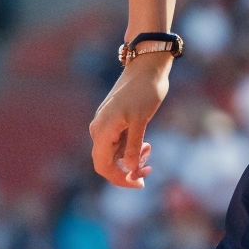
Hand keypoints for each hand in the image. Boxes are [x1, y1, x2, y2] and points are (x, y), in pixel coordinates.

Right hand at [87, 56, 171, 187]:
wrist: (146, 65)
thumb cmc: (145, 90)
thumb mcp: (141, 120)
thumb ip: (134, 146)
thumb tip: (130, 169)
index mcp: (102, 130)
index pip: (103, 167)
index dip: (120, 180)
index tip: (140, 183)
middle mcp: (99, 129)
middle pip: (107, 163)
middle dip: (127, 171)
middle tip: (149, 170)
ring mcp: (106, 125)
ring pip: (114, 154)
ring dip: (131, 160)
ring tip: (150, 153)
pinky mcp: (114, 120)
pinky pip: (118, 143)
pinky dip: (131, 149)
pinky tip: (146, 145)